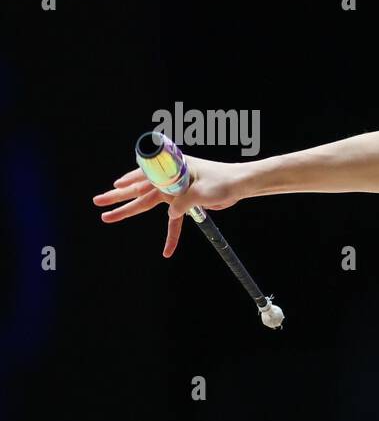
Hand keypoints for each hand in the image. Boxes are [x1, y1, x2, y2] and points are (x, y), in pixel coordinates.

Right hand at [92, 155, 246, 257]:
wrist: (241, 184)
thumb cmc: (224, 181)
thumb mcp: (203, 192)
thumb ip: (184, 202)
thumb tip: (170, 213)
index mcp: (173, 170)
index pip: (146, 175)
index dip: (130, 181)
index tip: (117, 185)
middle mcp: (170, 179)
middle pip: (139, 189)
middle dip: (118, 196)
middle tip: (97, 201)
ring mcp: (176, 190)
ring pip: (148, 203)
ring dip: (130, 210)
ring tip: (107, 216)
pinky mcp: (184, 202)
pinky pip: (174, 221)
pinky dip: (172, 235)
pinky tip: (167, 251)